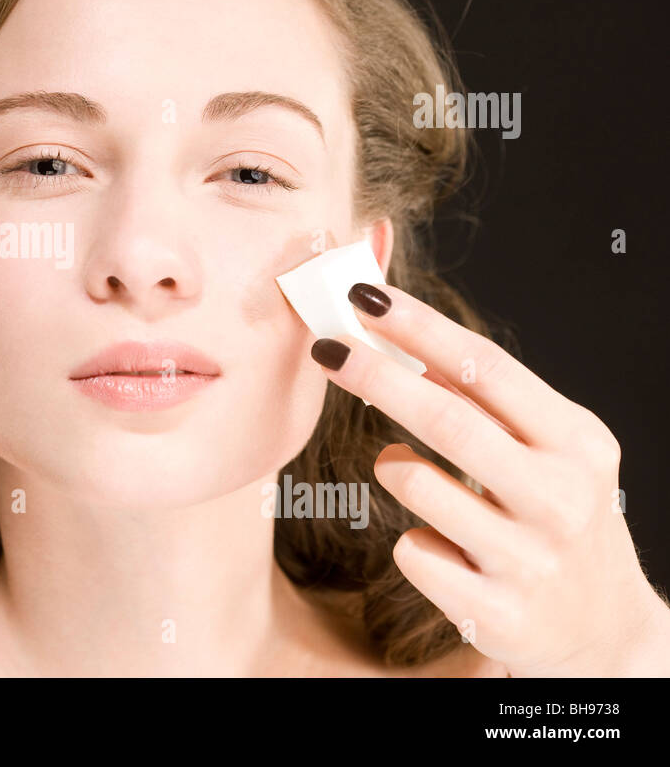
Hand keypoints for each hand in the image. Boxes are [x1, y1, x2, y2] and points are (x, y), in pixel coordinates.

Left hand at [308, 282, 669, 676]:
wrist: (604, 632)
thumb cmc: (558, 519)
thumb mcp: (551, 453)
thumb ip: (490, 403)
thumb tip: (406, 342)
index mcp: (578, 443)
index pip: (489, 368)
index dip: (421, 329)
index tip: (365, 297)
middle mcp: (561, 497)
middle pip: (446, 418)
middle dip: (376, 375)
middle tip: (325, 348)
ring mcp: (530, 559)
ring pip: (414, 483)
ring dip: (393, 467)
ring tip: (411, 474)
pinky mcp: (496, 612)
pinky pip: (412, 552)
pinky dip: (414, 542)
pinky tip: (448, 553)